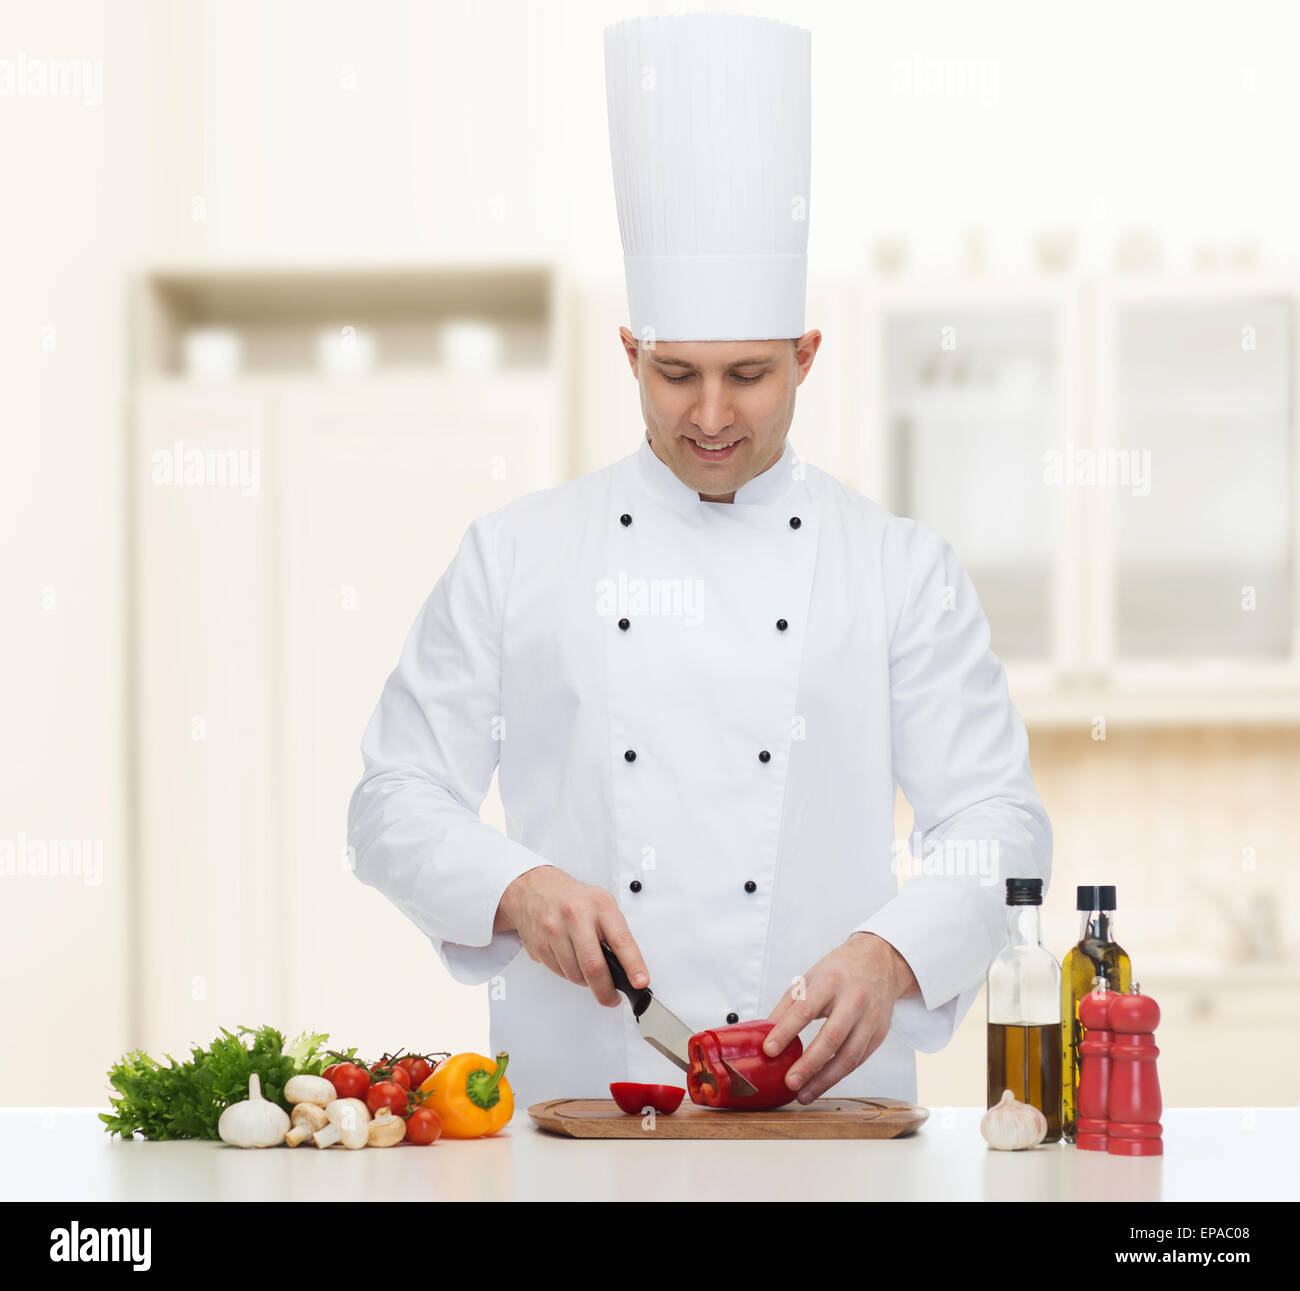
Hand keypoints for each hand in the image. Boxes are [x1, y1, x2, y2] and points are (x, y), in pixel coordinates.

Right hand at [495, 865, 650, 1006]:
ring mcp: (554, 931)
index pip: (621, 941)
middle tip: (612, 998)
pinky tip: (571, 960)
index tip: (640, 982)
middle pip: (593, 966)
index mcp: (599, 906)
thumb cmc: (575, 899)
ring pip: (575, 975)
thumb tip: (629, 968)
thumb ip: (615, 933)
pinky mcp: (539, 944)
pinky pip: (559, 973)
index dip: (633, 965)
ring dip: (586, 981)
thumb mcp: (603, 904)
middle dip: (605, 991)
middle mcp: (576, 917)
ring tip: (589, 970)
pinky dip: (569, 974)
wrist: (537, 889)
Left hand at [763, 932, 918, 1102]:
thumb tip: (765, 1033)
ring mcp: (870, 1018)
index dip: (786, 1031)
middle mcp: (854, 1000)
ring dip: (824, 1079)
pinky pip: (858, 1060)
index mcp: (831, 981)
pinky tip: (821, 1085)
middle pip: (831, 1037)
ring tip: (803, 1094)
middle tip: (789, 1082)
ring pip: (849, 1056)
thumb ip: (788, 1005)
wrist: (879, 961)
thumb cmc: (839, 971)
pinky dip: (838, 1076)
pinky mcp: (879, 1034)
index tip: (769, 1050)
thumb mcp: (810, 977)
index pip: (805, 1008)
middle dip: (809, 1064)